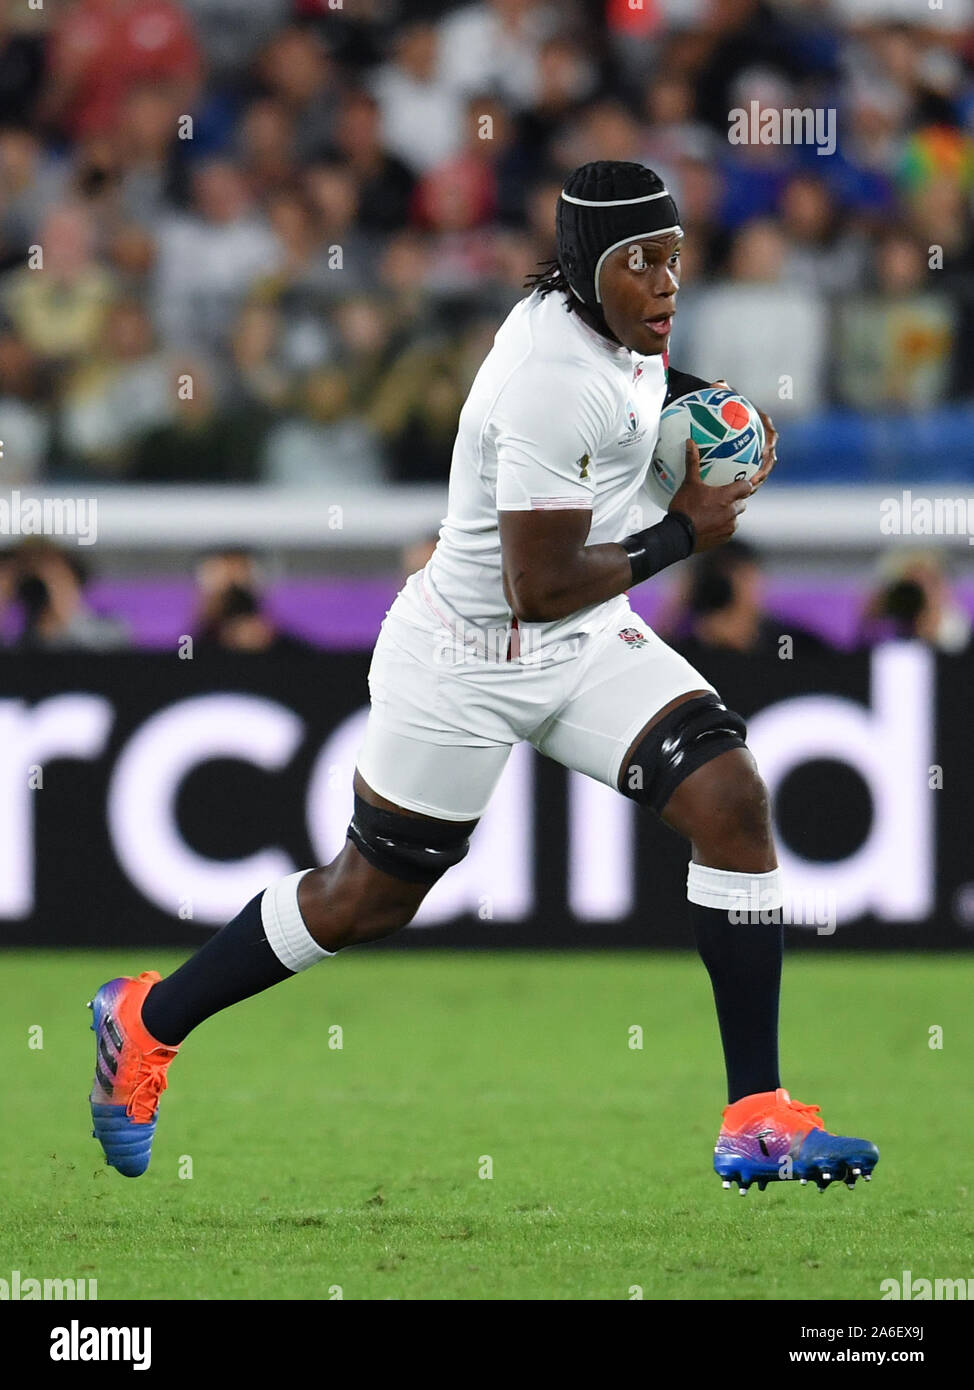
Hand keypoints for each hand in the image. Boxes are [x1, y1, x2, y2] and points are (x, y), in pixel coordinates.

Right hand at [670, 438, 750, 552]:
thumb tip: (690, 442)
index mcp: (727, 496)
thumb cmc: (685, 508)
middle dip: (736, 500)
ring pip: (735, 518)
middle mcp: (732, 512)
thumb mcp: (689, 484)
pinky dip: (721, 527)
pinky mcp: (723, 539)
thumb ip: (692, 463)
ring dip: (729, 515)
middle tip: (723, 498)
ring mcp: (729, 527)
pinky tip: (710, 525)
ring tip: (714, 512)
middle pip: (742, 503)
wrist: (678, 536)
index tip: (738, 483)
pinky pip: (727, 531)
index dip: (744, 484)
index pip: (747, 486)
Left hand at [712, 381, 777, 492]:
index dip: (770, 445)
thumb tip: (719, 383)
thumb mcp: (721, 396)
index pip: (770, 435)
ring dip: (756, 481)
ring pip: (760, 469)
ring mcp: (756, 453)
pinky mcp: (748, 462)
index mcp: (761, 425)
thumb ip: (721, 390)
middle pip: (769, 458)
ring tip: (747, 491)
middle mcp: (762, 441)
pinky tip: (732, 492)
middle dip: (765, 470)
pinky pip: (747, 473)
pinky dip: (742, 483)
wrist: (718, 416)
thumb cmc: (722, 405)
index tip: (765, 452)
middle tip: (756, 478)